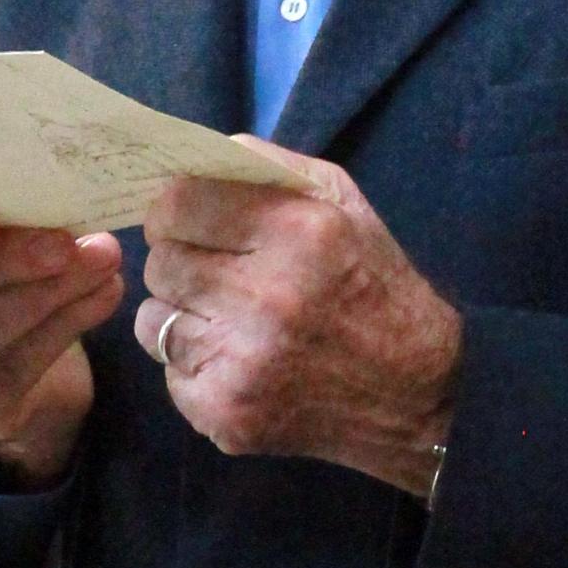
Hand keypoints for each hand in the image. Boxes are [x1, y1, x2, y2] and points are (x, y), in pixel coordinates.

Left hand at [136, 147, 460, 496]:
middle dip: (181, 261)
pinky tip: (238, 360)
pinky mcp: (226, 411)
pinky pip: (169, 372)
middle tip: (218, 272)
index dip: (177, 209)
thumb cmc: (373, 283)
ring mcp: (243, 362)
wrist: (416, 392)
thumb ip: (267, 168)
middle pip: (160, 262)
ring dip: (182, 314)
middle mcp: (267, 297)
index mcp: (299, 233)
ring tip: (230, 318)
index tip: (190, 220)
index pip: (178, 204)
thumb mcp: (342, 203)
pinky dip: (194, 364)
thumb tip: (191, 156)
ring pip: (152, 319)